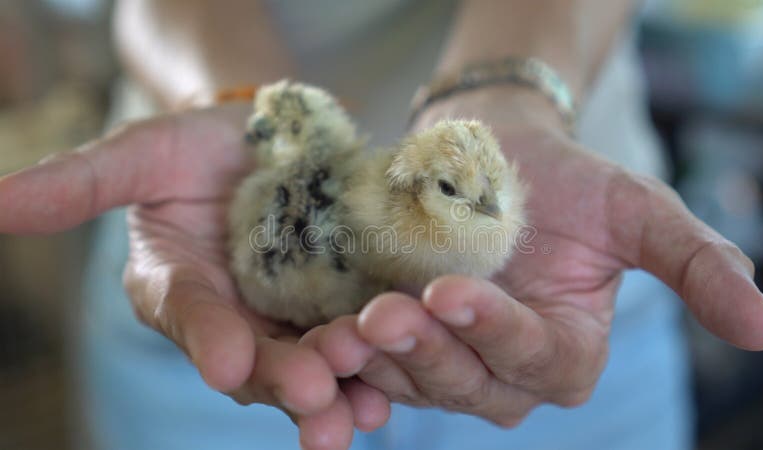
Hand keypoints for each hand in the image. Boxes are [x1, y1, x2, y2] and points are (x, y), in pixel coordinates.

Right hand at [0, 103, 388, 449]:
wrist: (270, 138)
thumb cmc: (196, 145)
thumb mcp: (140, 155)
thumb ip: (79, 183)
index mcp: (176, 288)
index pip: (186, 316)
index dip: (207, 339)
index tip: (230, 362)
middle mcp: (232, 318)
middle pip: (256, 359)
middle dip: (284, 380)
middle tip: (314, 398)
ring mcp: (289, 319)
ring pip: (310, 363)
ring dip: (338, 388)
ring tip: (362, 410)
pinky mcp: (340, 307)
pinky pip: (357, 343)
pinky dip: (376, 367)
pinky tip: (394, 387)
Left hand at [302, 86, 762, 426]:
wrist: (487, 156)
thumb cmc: (566, 182)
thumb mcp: (636, 211)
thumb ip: (696, 265)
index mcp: (564, 351)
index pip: (537, 361)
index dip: (497, 335)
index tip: (454, 295)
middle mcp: (505, 370)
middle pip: (469, 384)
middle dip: (427, 354)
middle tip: (383, 315)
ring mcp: (446, 360)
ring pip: (414, 380)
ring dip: (377, 359)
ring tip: (343, 325)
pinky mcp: (396, 341)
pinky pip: (372, 364)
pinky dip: (347, 358)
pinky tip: (320, 339)